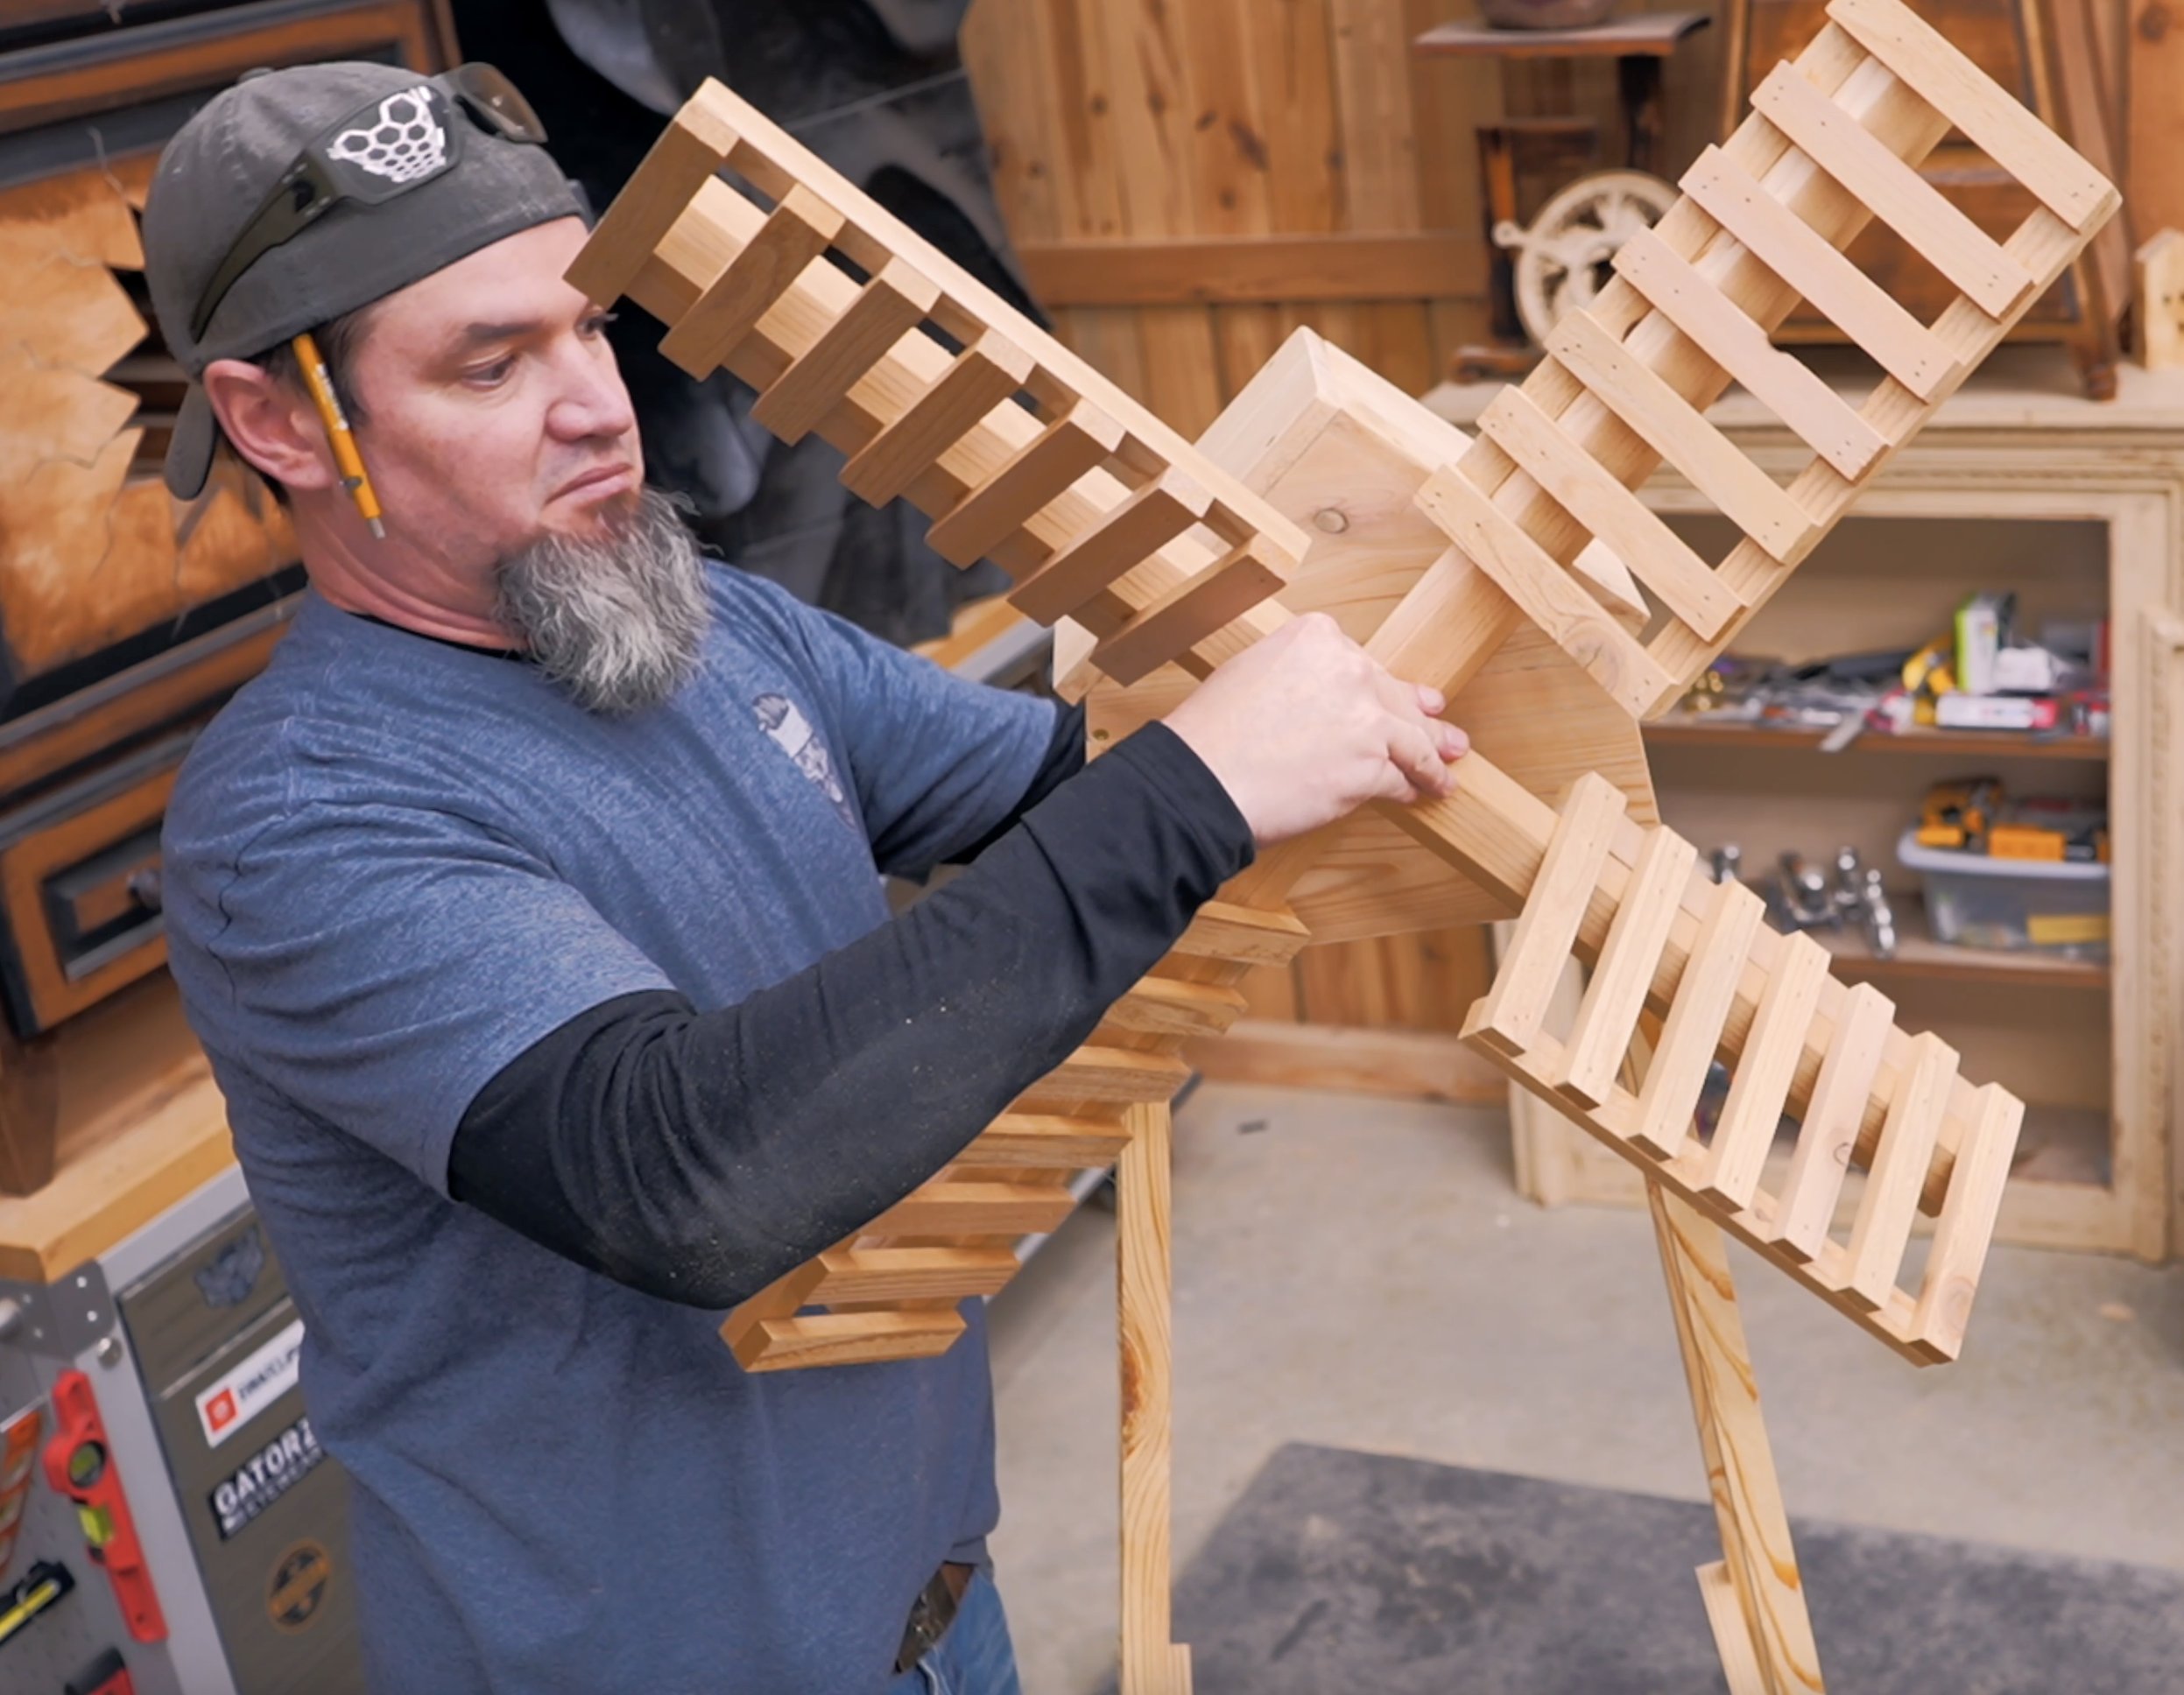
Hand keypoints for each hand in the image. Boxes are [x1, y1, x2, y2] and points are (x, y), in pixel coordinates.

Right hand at [1162, 612, 1468, 846]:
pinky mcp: (1372, 767)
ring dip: (1431, 760)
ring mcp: (1366, 719)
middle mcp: (1349, 670)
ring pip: (1413, 739)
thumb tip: (1319, 705)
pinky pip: (1401, 778)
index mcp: (1316, 637)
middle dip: (1421, 718)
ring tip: (1444, 772)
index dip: (1376, 688)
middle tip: (1444, 732)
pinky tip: (1413, 794)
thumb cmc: (1211, 735)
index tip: (1391, 697)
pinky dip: (1409, 788)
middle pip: (1394, 697)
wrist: (1202, 780)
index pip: (1362, 662)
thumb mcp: (1251, 673)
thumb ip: (1297, 677)